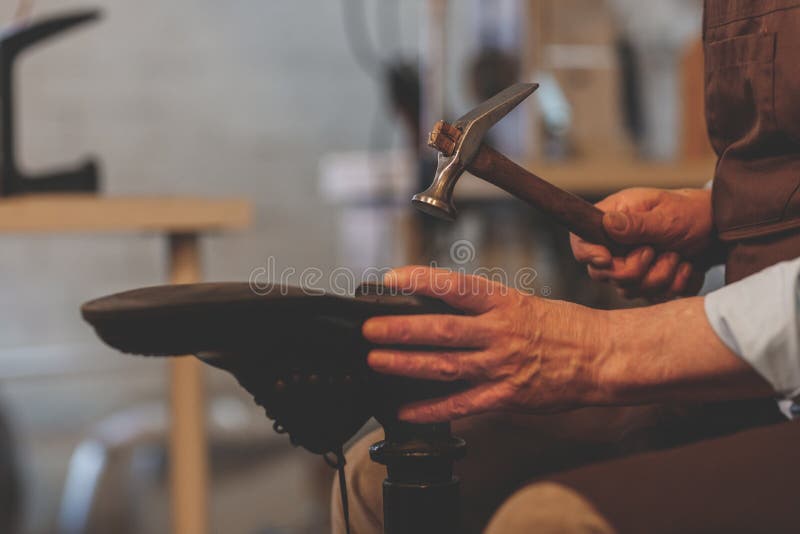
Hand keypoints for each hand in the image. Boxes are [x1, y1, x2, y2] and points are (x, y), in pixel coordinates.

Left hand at [363, 266, 605, 422]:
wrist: (602, 357)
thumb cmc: (563, 327)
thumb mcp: (522, 303)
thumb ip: (482, 308)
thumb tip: (438, 306)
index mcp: (505, 303)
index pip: (456, 288)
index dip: (421, 282)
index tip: (391, 279)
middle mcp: (501, 333)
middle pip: (442, 330)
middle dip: (401, 329)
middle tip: (370, 328)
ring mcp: (503, 367)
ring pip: (446, 366)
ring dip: (407, 364)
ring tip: (377, 360)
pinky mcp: (507, 397)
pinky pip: (463, 405)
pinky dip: (432, 409)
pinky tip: (406, 409)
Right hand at [570, 188, 717, 299]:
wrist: (718, 230)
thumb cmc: (690, 213)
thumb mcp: (666, 215)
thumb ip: (636, 223)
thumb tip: (607, 224)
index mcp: (611, 221)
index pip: (581, 243)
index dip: (589, 255)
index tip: (608, 259)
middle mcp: (615, 246)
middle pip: (603, 274)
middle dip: (636, 269)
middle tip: (656, 250)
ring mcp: (629, 266)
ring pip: (629, 290)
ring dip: (661, 276)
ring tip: (677, 255)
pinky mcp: (647, 283)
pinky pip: (653, 297)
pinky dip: (674, 285)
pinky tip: (685, 267)